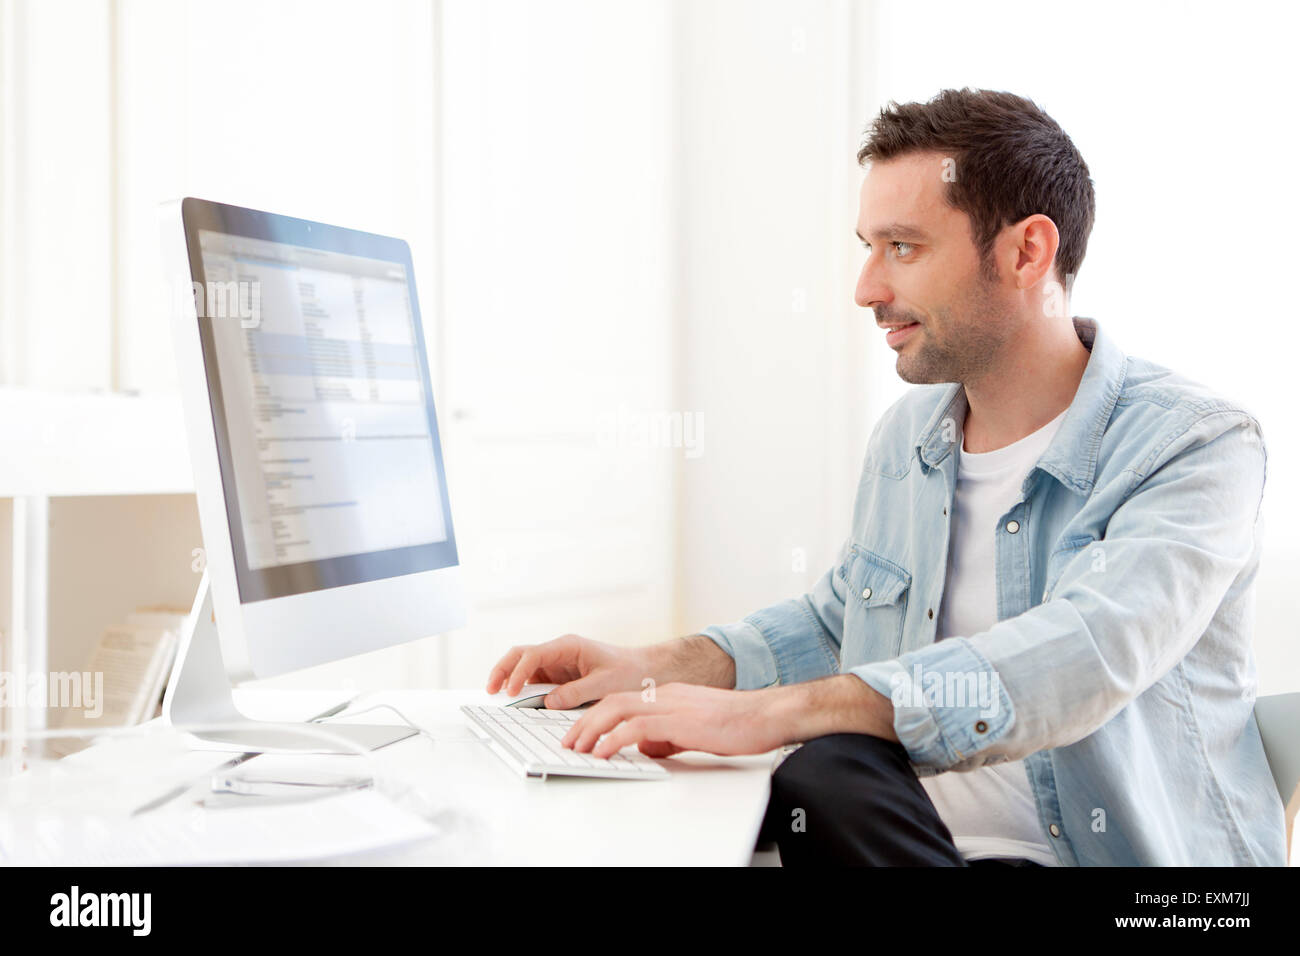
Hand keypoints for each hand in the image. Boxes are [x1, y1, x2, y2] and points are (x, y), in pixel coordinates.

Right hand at [485, 634, 655, 708]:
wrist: (644, 671)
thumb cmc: (628, 672)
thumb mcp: (605, 684)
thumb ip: (576, 693)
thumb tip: (549, 702)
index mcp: (568, 646)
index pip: (534, 654)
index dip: (518, 672)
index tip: (511, 691)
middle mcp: (558, 652)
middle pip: (520, 655)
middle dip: (502, 670)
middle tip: (490, 690)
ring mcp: (556, 665)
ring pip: (523, 668)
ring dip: (510, 680)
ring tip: (498, 698)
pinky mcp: (558, 678)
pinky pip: (535, 682)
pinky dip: (524, 691)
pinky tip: (517, 704)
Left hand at [560, 682, 787, 758]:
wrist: (766, 715)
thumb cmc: (737, 724)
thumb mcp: (692, 730)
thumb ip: (666, 736)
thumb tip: (645, 748)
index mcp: (667, 695)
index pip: (621, 700)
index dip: (596, 715)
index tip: (579, 732)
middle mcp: (664, 694)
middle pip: (611, 701)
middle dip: (585, 722)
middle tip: (570, 742)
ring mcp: (671, 704)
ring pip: (618, 710)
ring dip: (592, 730)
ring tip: (578, 748)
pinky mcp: (679, 720)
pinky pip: (637, 728)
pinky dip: (615, 739)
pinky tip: (604, 752)